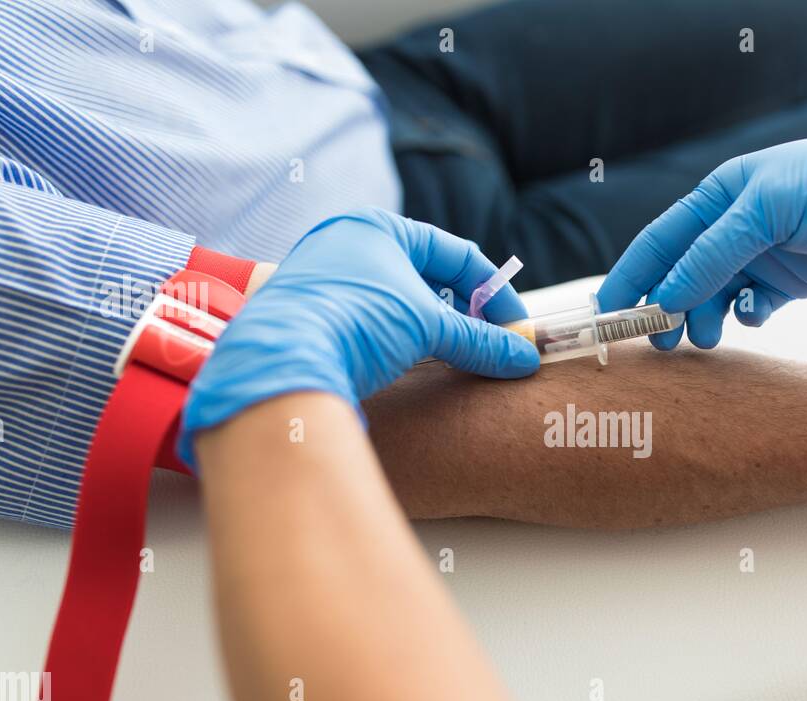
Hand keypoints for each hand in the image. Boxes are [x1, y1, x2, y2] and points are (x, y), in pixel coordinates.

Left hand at [179, 209, 539, 466]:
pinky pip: (372, 321)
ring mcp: (327, 278)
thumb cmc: (357, 320)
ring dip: (434, 329)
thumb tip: (523, 358)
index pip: (455, 254)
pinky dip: (401, 341)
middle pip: (428, 278)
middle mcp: (348, 243)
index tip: (516, 327)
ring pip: (400, 302)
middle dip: (465, 313)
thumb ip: (480, 341)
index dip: (493, 292)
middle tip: (491, 344)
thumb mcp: (429, 327)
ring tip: (458, 359)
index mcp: (378, 227)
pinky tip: (415, 366)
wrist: (282, 359)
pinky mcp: (313, 313)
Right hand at [598, 101, 806, 348]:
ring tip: (704, 339)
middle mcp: (736, 224)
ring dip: (701, 318)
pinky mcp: (791, 280)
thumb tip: (665, 295)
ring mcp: (763, 253)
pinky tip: (754, 318)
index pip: (661, 241)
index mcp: (722, 195)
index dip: (631, 277)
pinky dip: (743, 317)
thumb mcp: (772, 210)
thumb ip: (715, 253)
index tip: (608, 316)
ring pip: (712, 295)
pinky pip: (750, 306)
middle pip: (680, 272)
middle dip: (661, 307)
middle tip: (656, 341)